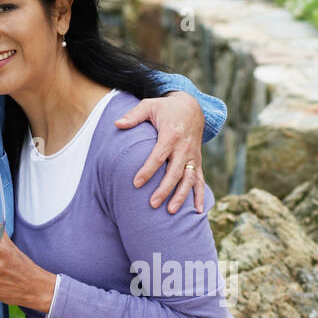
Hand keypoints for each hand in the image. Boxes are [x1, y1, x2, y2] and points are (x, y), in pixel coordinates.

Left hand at [115, 90, 205, 212]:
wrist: (192, 107)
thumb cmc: (166, 108)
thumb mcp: (149, 106)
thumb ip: (133, 116)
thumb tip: (116, 124)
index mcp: (171, 135)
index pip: (158, 156)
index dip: (148, 170)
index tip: (136, 183)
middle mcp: (184, 147)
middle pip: (175, 172)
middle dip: (164, 189)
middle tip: (152, 204)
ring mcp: (193, 156)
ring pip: (189, 179)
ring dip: (181, 196)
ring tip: (170, 211)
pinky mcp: (198, 161)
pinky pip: (200, 179)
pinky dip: (200, 195)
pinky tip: (198, 211)